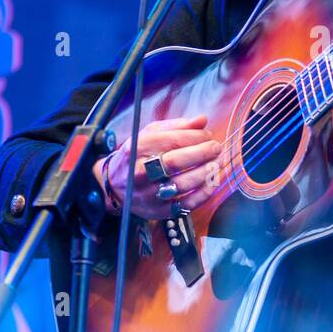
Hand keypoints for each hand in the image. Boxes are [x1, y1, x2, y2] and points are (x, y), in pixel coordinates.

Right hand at [93, 114, 222, 219]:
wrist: (116, 186)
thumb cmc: (138, 156)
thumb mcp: (150, 135)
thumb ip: (176, 126)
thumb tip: (202, 120)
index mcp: (137, 149)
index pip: (171, 141)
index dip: (195, 137)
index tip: (207, 134)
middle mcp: (140, 172)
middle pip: (175, 162)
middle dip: (202, 153)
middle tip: (216, 147)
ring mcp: (149, 194)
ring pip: (182, 184)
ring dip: (206, 172)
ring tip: (216, 162)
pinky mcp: (159, 211)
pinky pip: (186, 204)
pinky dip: (204, 193)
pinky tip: (211, 181)